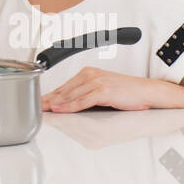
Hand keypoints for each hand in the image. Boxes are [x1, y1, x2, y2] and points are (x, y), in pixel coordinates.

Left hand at [41, 67, 161, 112]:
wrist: (147, 91)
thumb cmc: (127, 93)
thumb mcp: (102, 89)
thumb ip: (85, 94)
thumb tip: (69, 104)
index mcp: (88, 72)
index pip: (64, 86)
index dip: (50, 95)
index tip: (39, 102)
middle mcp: (90, 75)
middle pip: (64, 90)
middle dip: (48, 99)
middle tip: (36, 107)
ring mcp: (96, 82)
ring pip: (71, 95)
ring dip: (55, 104)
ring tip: (43, 110)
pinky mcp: (103, 90)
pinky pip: (82, 101)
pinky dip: (69, 106)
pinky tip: (60, 110)